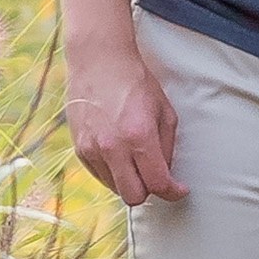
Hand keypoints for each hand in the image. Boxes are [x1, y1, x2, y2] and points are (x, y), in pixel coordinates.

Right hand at [67, 38, 185, 205]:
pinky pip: (100, 175)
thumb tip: (166, 173)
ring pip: (115, 188)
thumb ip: (166, 147)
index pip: (157, 184)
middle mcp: (113, 147)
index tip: (179, 189)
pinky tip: (120, 153)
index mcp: (139, 137)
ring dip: (130, 181)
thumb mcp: (164, 112)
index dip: (173, 192)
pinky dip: (113, 172)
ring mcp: (92, 149)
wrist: (99, 62)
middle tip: (157, 177)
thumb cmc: (135, 83)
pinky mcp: (80, 148)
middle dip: (149, 191)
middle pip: (133, 196)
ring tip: (136, 160)